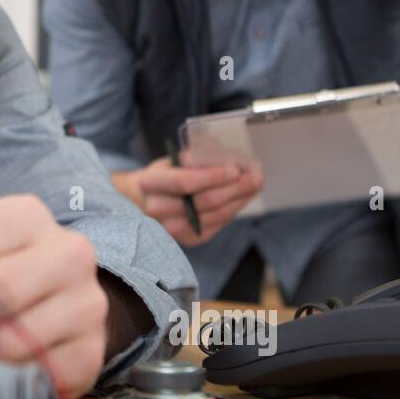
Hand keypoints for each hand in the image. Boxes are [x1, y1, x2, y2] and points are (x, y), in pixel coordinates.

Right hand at [112, 156, 262, 245]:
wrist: (142, 202)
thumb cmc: (164, 176)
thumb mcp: (173, 161)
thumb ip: (197, 159)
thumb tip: (231, 161)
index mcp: (151, 184)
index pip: (185, 182)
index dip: (213, 176)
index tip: (235, 168)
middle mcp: (158, 210)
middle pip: (205, 202)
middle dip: (235, 188)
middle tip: (256, 176)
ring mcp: (173, 229)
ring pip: (216, 215)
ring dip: (240, 199)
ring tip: (255, 184)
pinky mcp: (188, 239)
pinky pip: (218, 224)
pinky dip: (234, 210)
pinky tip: (242, 197)